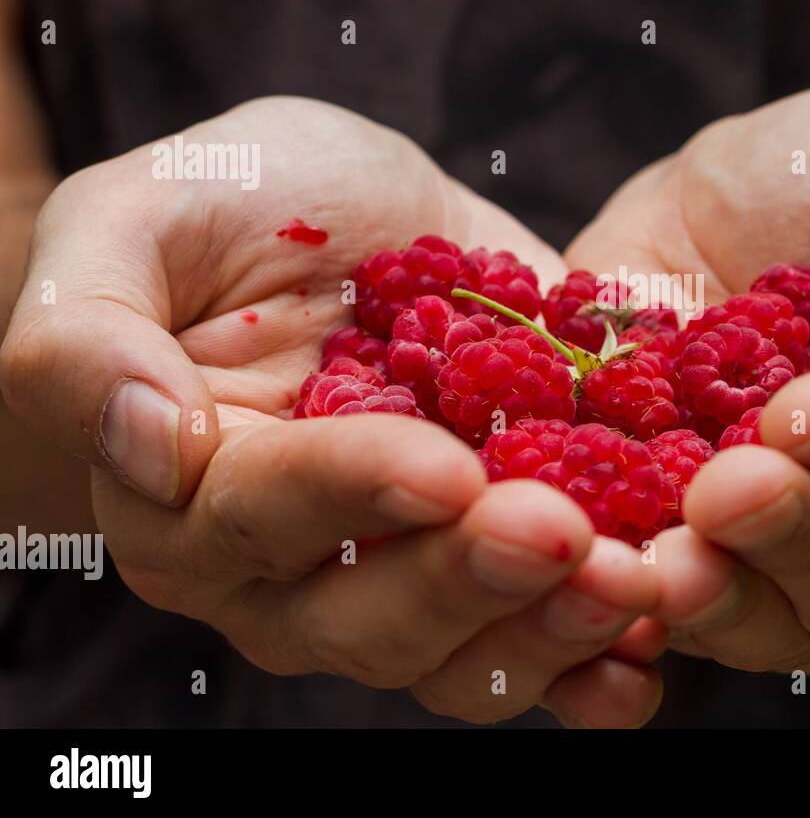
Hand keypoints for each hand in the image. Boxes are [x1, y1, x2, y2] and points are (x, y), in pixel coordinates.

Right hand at [1, 97, 663, 725]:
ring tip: (638, 588)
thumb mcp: (140, 220)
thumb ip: (91, 333)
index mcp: (195, 495)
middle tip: (563, 534)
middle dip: (470, 581)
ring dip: (552, 632)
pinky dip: (600, 659)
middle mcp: (299, 565)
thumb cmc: (226, 212)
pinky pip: (541, 642)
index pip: (266, 515)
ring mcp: (410, 570)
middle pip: (371, 616)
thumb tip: (151, 443)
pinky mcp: (503, 552)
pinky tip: (656, 650)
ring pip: (463, 650)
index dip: (353, 496)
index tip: (443, 467)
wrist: (353, 219)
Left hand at [566, 84, 809, 672]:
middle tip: (727, 487)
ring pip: (785, 624)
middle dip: (804, 539)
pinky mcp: (704, 554)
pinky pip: (682, 612)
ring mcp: (806, 565)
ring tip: (663, 562)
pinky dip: (642, 609)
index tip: (807, 407)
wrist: (754, 188)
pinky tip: (605, 579)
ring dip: (726, 598)